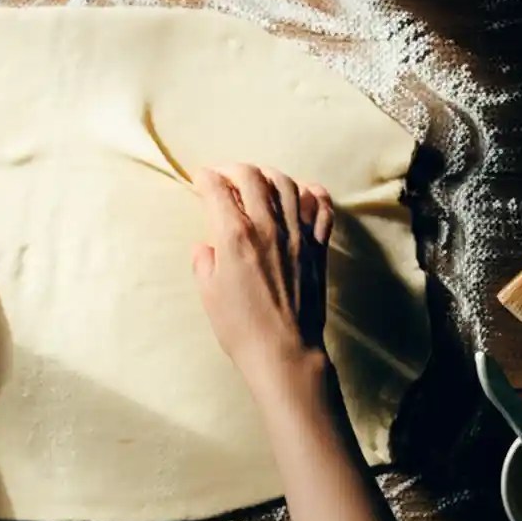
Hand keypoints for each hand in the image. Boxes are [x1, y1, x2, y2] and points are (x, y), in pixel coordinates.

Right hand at [192, 163, 333, 377]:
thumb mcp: (209, 294)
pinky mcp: (317, 248)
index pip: (218, 190)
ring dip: (268, 174)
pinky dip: (313, 193)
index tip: (200, 178)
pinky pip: (321, 209)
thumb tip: (206, 247)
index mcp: (234, 237)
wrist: (283, 351)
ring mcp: (296, 235)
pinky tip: (303, 190)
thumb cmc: (240, 327)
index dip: (205, 178)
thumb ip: (205, 262)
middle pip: (252, 177)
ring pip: (286, 184)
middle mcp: (267, 227)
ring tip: (257, 178)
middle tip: (224, 174)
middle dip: (233, 168)